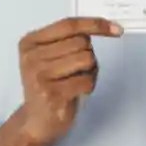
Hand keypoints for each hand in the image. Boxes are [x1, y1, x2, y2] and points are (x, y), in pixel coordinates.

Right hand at [16, 17, 121, 145]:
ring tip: (77, 81)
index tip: (115, 28)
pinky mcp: (52, 94)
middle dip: (89, 55)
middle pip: (81, 42)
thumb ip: (69, 39)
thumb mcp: (50, 57)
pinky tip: (77, 92)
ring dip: (90, 71)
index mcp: (30, 42)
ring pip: (86, 59)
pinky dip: (89, 86)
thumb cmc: (49, 86)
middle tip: (78, 71)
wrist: (36, 121)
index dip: (95, 24)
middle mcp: (31, 57)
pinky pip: (86, 80)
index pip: (68, 24)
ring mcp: (40, 76)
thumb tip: (105, 26)